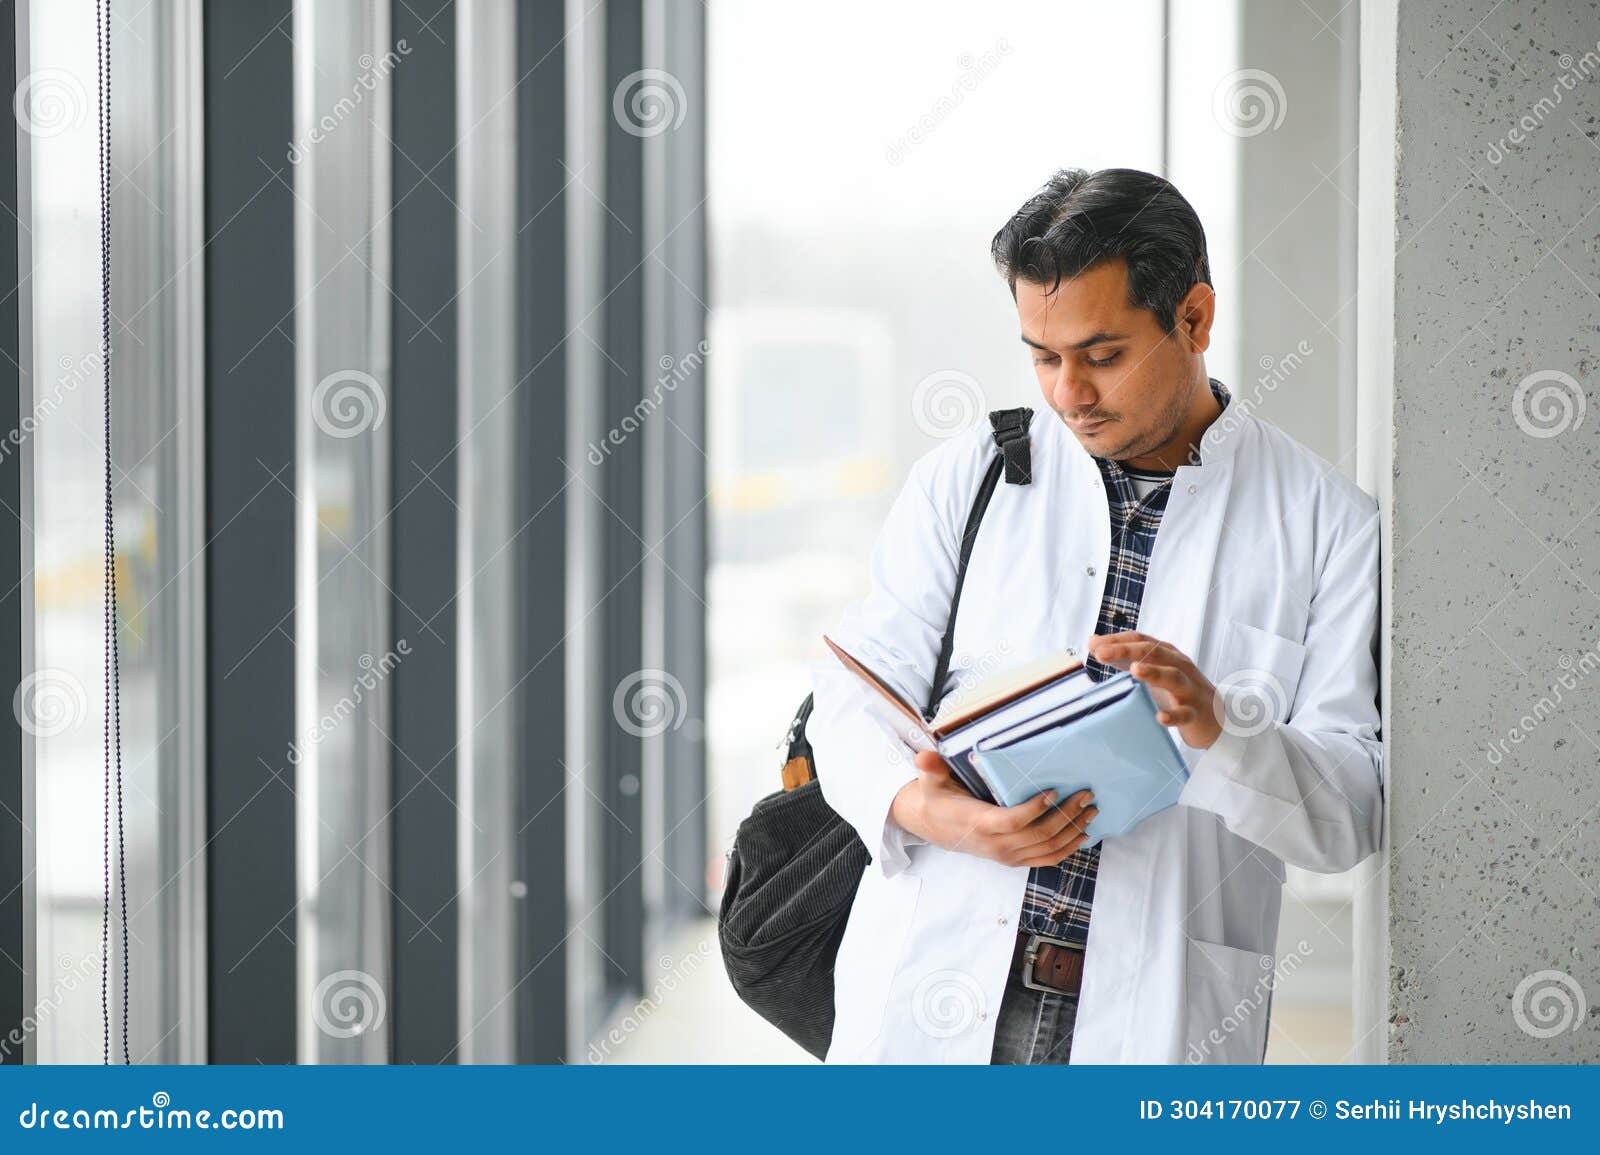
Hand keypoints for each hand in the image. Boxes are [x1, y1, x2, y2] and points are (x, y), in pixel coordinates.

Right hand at [890, 750, 1096, 867]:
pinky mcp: (1015, 859)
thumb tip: (923, 757)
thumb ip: (930, 768)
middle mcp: (996, 845)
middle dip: (1065, 816)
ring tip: (1090, 811)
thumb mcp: (931, 781)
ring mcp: (1007, 856)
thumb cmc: (938, 799)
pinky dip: (1068, 849)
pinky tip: (1083, 834)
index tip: (1053, 790)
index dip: (1034, 809)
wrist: (934, 827)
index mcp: (979, 824)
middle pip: (1038, 835)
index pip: (1012, 821)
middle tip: (1085, 795)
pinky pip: (1046, 860)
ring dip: (1072, 831)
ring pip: (1047, 850)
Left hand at [1086, 631, 1222, 749]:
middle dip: (1127, 651)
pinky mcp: (1195, 713)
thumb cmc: (1177, 690)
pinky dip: (1173, 715)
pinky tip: (1160, 718)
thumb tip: (1093, 642)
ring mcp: (1189, 689)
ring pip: (1173, 677)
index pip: (1140, 640)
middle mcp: (1178, 666)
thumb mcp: (1151, 670)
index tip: (1094, 645)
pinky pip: (1185, 713)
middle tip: (1101, 654)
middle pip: (1154, 652)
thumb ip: (1123, 656)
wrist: (1215, 718)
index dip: (1117, 640)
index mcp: (1166, 654)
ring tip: (1134, 670)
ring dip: (1154, 672)